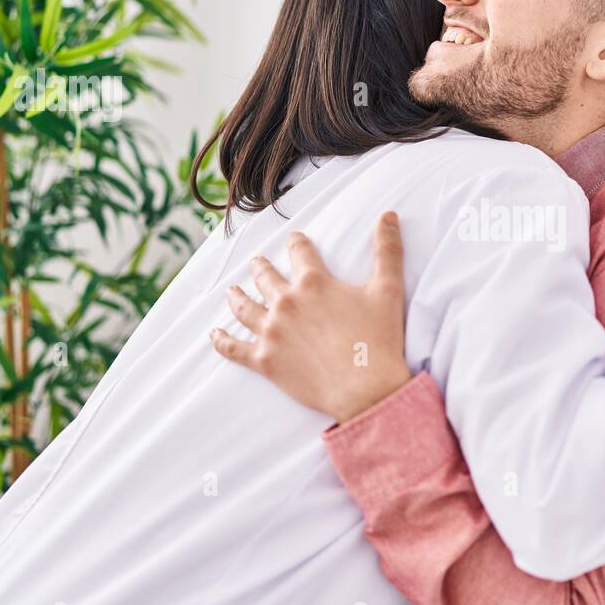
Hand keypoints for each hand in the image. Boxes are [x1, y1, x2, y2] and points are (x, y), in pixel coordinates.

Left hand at [209, 212, 412, 422]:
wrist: (366, 389)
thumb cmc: (379, 340)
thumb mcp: (388, 289)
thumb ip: (387, 250)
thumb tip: (389, 215)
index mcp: (313, 282)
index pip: (299, 251)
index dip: (298, 243)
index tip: (295, 240)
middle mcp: (286, 302)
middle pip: (265, 276)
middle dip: (261, 267)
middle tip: (257, 263)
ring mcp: (271, 331)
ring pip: (244, 307)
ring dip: (236, 297)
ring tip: (232, 291)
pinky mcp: (264, 360)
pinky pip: (234, 348)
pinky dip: (222, 340)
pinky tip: (215, 334)